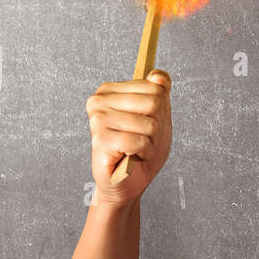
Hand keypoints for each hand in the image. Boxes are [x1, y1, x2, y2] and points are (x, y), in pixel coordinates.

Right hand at [86, 69, 171, 206]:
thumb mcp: (159, 117)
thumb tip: (158, 74)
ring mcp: (98, 119)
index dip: (160, 111)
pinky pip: (139, 141)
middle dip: (157, 128)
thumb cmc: (142, 151)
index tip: (146, 125)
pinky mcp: (101, 139)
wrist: (129, 183)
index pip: (155, 88)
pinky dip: (144, 153)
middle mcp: (99, 101)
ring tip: (136, 150)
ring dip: (150, 143)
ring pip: (149, 124)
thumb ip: (160, 93)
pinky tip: (131, 157)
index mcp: (110, 91)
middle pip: (154, 103)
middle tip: (142, 140)